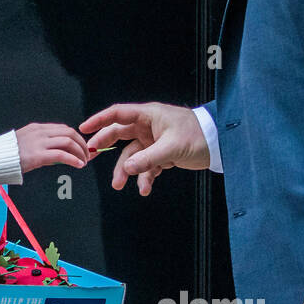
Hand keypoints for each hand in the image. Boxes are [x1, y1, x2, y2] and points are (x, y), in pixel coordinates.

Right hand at [14, 123, 90, 172]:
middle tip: (87, 154)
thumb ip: (39, 144)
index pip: (63, 128)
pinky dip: (73, 159)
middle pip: (69, 133)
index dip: (75, 137)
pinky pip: (62, 155)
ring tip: (84, 161)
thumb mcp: (24, 143)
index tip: (81, 146)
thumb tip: (56, 154)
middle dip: (81, 143)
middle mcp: (39, 132)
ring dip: (80, 152)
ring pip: (68, 142)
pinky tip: (79, 165)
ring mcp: (39, 143)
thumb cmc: (7, 155)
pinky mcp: (38, 155)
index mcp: (36, 128)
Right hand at [80, 101, 209, 194]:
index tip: (84, 129)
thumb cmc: (199, 135)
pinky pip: (146, 167)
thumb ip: (148, 158)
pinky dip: (144, 178)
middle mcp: (148, 127)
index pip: (118, 114)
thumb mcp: (172, 147)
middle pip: (119, 136)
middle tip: (92, 158)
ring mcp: (153, 142)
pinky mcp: (161, 155)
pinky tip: (145, 189)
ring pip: (132, 156)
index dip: (99, 120)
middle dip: (106, 149)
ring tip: (120, 185)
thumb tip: (128, 168)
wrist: (220, 145)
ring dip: (127, 171)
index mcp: (149, 116)